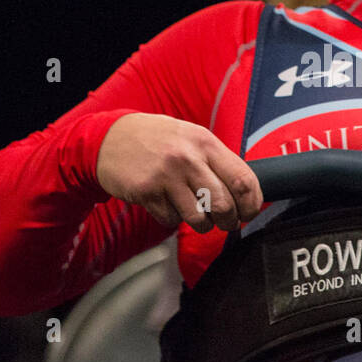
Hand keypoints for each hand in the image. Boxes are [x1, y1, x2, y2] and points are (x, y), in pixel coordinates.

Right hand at [96, 113, 262, 232]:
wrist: (109, 138)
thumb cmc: (157, 140)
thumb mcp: (191, 137)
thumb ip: (217, 160)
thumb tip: (246, 191)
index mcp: (205, 143)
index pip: (243, 179)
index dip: (252, 203)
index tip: (249, 212)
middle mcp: (188, 158)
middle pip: (225, 205)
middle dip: (229, 221)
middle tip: (225, 222)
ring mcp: (166, 176)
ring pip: (199, 219)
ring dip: (202, 224)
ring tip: (197, 215)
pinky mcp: (147, 193)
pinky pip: (171, 220)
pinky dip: (173, 218)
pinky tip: (166, 203)